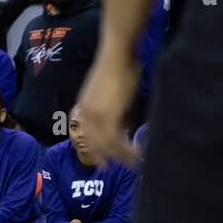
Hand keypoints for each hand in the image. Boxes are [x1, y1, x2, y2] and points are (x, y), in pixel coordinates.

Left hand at [76, 52, 140, 166]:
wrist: (117, 53)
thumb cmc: (119, 67)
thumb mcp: (113, 93)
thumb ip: (117, 112)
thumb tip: (124, 128)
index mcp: (84, 108)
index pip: (87, 136)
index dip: (96, 150)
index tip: (103, 162)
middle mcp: (86, 114)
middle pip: (95, 144)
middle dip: (109, 158)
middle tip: (122, 169)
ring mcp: (95, 116)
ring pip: (107, 146)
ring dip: (123, 157)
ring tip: (136, 164)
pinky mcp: (108, 116)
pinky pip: (116, 141)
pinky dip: (127, 150)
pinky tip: (138, 153)